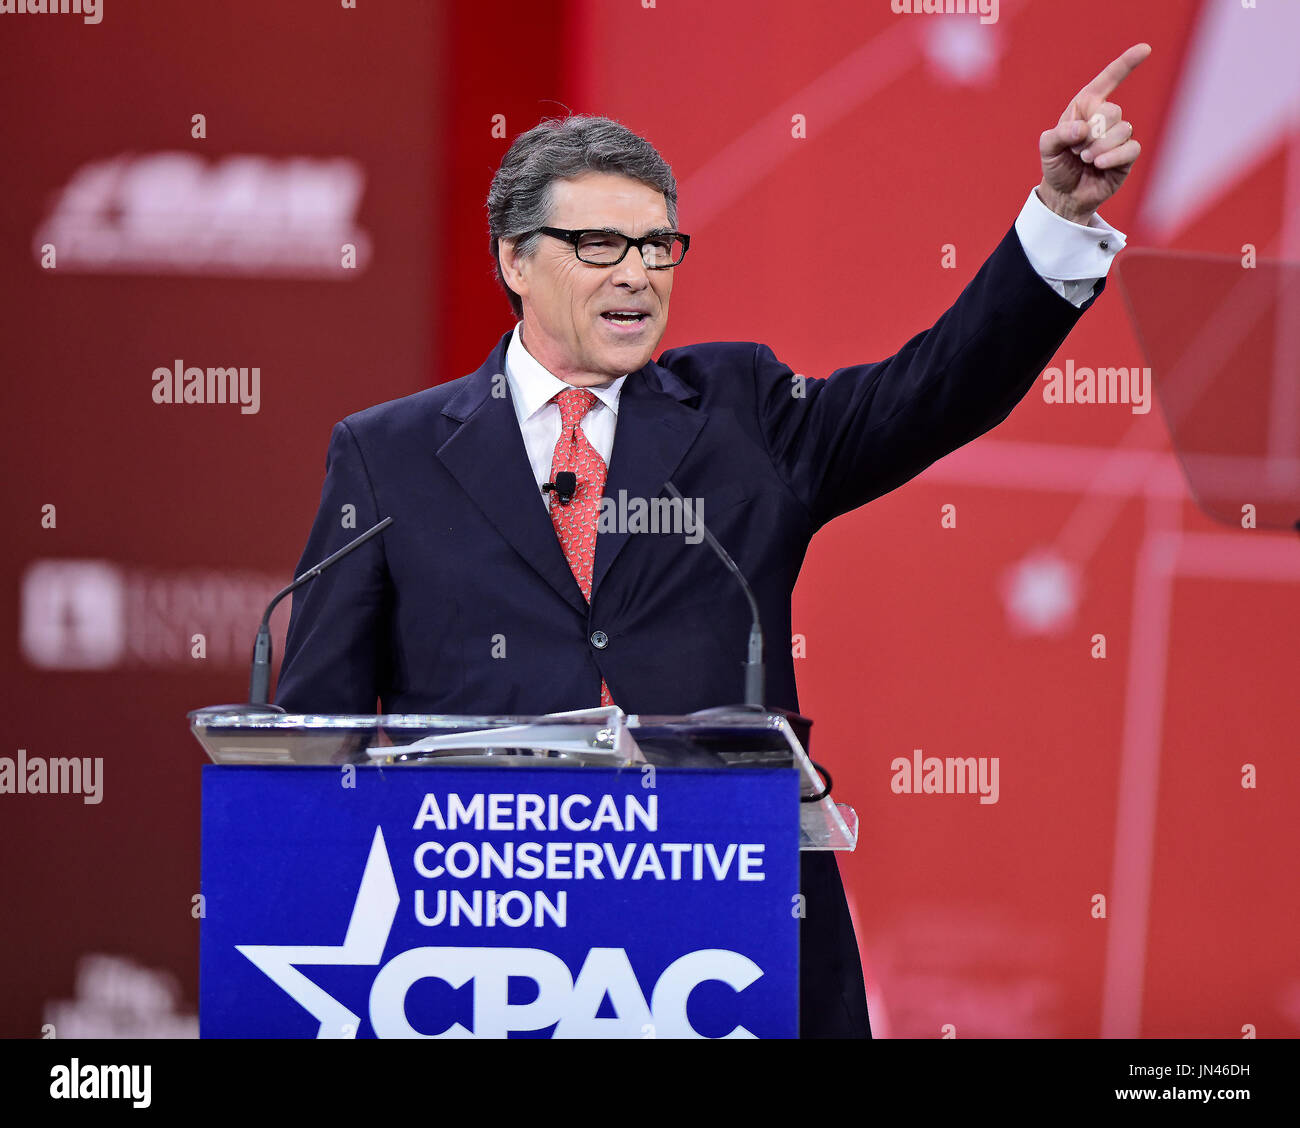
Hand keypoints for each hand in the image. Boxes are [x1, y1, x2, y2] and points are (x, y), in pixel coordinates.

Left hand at [1038, 43, 1150, 224]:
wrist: (1064, 195)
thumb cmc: (1057, 166)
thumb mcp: (1047, 149)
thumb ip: (1058, 135)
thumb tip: (1084, 129)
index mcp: (1086, 106)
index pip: (1108, 79)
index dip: (1126, 64)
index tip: (1145, 49)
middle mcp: (1105, 117)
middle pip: (1112, 111)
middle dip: (1091, 133)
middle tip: (1077, 149)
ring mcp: (1118, 135)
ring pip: (1122, 129)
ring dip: (1099, 146)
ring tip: (1085, 159)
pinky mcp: (1127, 155)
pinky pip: (1131, 148)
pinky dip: (1113, 156)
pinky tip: (1099, 164)